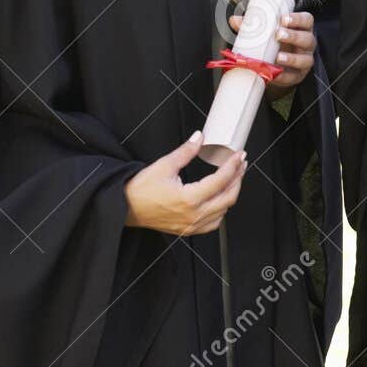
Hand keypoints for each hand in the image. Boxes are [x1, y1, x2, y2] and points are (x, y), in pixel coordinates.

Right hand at [124, 132, 244, 234]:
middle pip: (228, 198)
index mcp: (188, 198)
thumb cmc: (141, 189)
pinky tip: (220, 200)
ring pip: (223, 212)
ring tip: (234, 179)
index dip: (233, 166)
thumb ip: (186, 151)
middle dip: (238, 179)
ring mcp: (191, 225)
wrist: (126, 207)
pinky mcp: (187, 230)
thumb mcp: (164, 165)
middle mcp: (193, 215)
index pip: (220, 181)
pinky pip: (212, 224)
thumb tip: (199, 137)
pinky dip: (221, 211)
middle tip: (241, 165)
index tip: (239, 156)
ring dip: (231, 195)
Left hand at [230, 10, 316, 98]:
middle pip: (307, 38)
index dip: (298, 19)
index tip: (284, 19)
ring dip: (292, 58)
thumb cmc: (275, 44)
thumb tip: (235, 20)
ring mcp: (305, 61)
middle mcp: (306, 44)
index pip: (307, 20)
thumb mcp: (266, 33)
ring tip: (278, 57)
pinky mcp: (298, 76)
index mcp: (301, 29)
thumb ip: (252, 26)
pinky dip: (283, 76)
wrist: (277, 66)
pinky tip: (275, 73)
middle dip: (294, 36)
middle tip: (278, 34)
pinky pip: (293, 76)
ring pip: (305, 59)